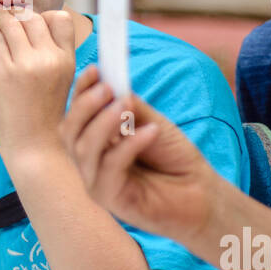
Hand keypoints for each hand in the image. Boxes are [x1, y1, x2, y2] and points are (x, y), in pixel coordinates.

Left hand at [0, 7, 77, 163]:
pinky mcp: (3, 71)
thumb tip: (33, 20)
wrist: (33, 145)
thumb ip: (52, 54)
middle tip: (6, 12)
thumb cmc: (44, 113)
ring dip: (0, 15)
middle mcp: (49, 59)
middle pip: (33, 17)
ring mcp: (26, 65)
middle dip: (18, 12)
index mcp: (67, 60)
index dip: (44, 15)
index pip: (59, 18)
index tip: (31, 19)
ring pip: (12, 22)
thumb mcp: (61, 80)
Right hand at [59, 66, 216, 241]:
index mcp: (95, 142)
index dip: (80, 91)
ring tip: (127, 105)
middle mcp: (90, 162)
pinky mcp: (111, 200)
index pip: (75, 115)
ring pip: (84, 149)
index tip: (96, 69)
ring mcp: (97, 183)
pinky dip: (129, 145)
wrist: (201, 194)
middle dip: (84, 106)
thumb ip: (130, 108)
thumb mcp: (152, 123)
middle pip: (68, 132)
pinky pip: (110, 167)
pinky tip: (150, 132)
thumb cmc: (175, 159)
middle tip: (107, 88)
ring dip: (103, 122)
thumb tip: (111, 83)